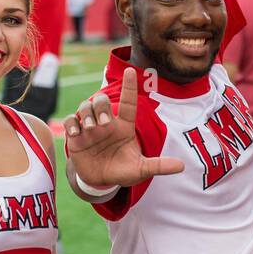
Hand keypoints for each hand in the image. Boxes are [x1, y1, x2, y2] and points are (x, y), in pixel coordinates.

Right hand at [64, 68, 183, 188]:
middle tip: (104, 123)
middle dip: (101, 106)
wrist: (101, 181)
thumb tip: (182, 166)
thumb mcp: (141, 169)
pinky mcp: (76, 137)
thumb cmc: (123, 170)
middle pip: (101, 101)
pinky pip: (70, 121)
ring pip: (85, 107)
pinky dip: (71, 124)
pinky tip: (75, 134)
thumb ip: (158, 166)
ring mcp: (90, 128)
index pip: (128, 102)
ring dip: (87, 114)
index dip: (129, 87)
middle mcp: (106, 123)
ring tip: (91, 129)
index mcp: (124, 126)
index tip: (130, 71)